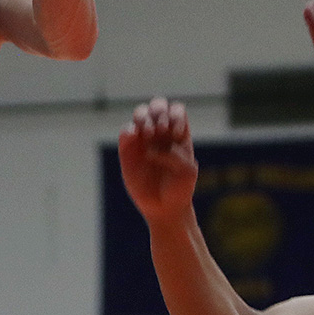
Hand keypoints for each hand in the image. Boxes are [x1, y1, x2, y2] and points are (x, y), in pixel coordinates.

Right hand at [118, 98, 198, 223]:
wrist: (165, 208)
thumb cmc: (180, 189)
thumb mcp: (187, 171)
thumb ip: (176, 155)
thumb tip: (152, 148)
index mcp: (178, 134)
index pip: (176, 110)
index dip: (175, 115)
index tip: (176, 134)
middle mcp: (160, 133)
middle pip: (157, 105)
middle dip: (159, 111)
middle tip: (162, 130)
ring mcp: (143, 140)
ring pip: (140, 113)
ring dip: (145, 117)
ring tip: (150, 134)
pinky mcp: (128, 151)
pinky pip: (126, 131)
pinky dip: (130, 130)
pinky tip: (137, 138)